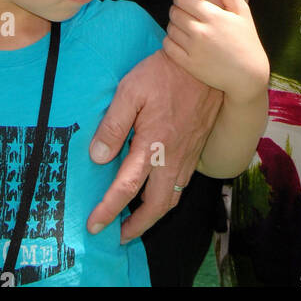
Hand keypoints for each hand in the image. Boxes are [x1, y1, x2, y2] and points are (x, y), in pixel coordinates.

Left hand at [87, 50, 221, 241]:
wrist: (206, 65)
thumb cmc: (164, 74)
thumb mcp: (131, 91)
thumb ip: (113, 125)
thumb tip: (97, 157)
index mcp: (153, 145)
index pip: (127, 188)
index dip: (108, 210)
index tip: (94, 225)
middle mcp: (172, 158)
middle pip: (156, 206)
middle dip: (137, 226)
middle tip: (119, 235)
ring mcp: (187, 155)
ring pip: (173, 198)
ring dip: (154, 215)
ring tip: (137, 220)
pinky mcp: (196, 148)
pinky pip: (183, 184)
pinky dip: (169, 197)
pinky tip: (159, 191)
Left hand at [163, 0, 268, 102]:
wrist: (248, 76)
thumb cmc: (247, 41)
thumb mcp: (242, 13)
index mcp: (213, 16)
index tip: (188, 3)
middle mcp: (201, 31)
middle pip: (174, 13)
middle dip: (178, 11)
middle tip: (186, 16)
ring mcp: (193, 49)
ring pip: (170, 29)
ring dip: (174, 27)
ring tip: (185, 29)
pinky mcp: (189, 64)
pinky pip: (168, 46)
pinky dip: (170, 42)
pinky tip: (180, 42)